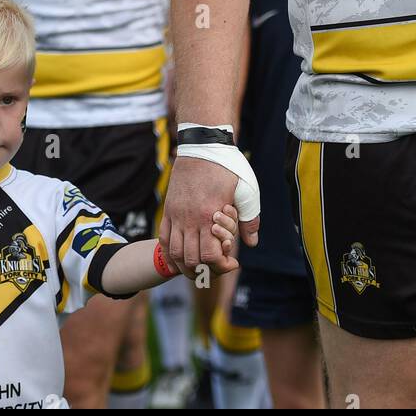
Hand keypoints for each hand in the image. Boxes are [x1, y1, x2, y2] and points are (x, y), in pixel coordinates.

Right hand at [160, 156, 259, 276]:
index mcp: (210, 214)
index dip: (221, 265)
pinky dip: (169, 254)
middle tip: (217, 268)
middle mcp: (190, 218)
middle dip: (205, 270)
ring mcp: (176, 214)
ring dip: (186, 267)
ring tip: (199, 268)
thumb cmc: (228, 166)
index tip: (231, 263)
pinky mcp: (168, 210)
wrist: (203, 144)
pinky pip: (163, 239)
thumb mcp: (247, 189)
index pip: (210, 255)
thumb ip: (250, 218)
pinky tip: (178, 260)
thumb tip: (252, 243)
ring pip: (175, 253)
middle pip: (191, 259)